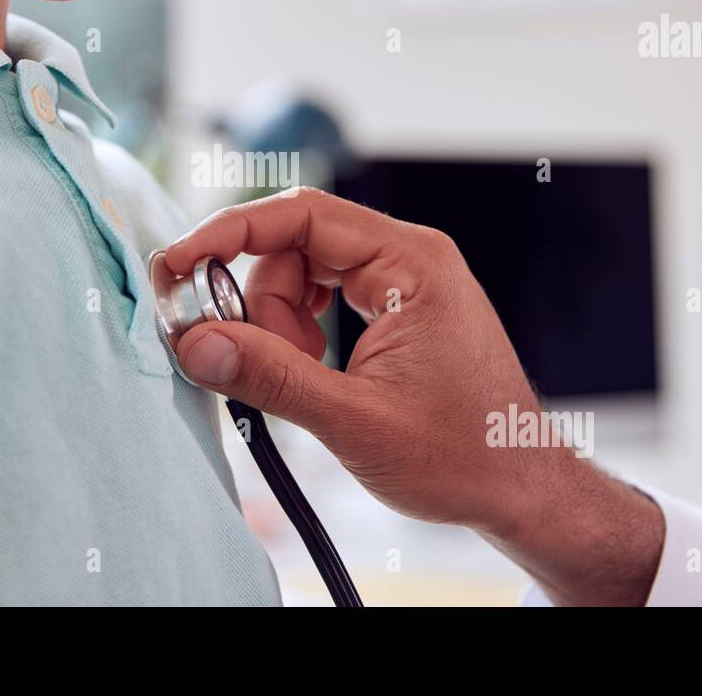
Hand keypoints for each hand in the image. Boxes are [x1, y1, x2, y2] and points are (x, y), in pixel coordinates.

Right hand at [165, 187, 663, 605]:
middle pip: (295, 245)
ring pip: (304, 271)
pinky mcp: (398, 306)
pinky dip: (300, 329)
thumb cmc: (463, 456)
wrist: (520, 487)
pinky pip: (325, 295)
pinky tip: (311, 368)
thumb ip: (273, 377)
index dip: (229, 233)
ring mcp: (405, 280)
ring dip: (280, 320)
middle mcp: (410, 257)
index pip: (301, 214)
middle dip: (260, 300)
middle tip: (250, 356)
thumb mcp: (356, 421)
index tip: (180, 263)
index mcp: (412, 262)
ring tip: (299, 376)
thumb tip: (197, 343)